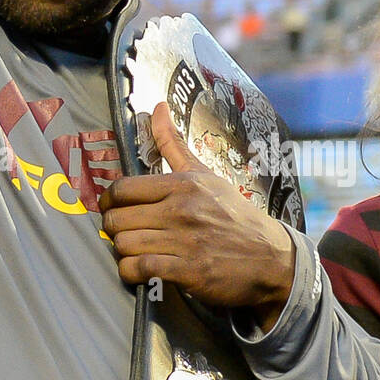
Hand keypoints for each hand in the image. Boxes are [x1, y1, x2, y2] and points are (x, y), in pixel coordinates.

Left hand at [99, 102, 295, 331]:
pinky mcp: (189, 272)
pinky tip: (140, 269)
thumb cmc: (233, 213)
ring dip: (122, 251)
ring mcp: (185, 242)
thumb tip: (156, 106)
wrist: (271, 257)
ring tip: (133, 250)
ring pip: (124, 245)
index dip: (108, 200)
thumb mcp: (205, 174)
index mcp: (182, 185)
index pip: (123, 188)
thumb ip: (174, 144)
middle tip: (123, 231)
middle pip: (117, 218)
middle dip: (114, 227)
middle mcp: (181, 210)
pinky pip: (139, 270)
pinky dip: (131, 272)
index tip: (112, 207)